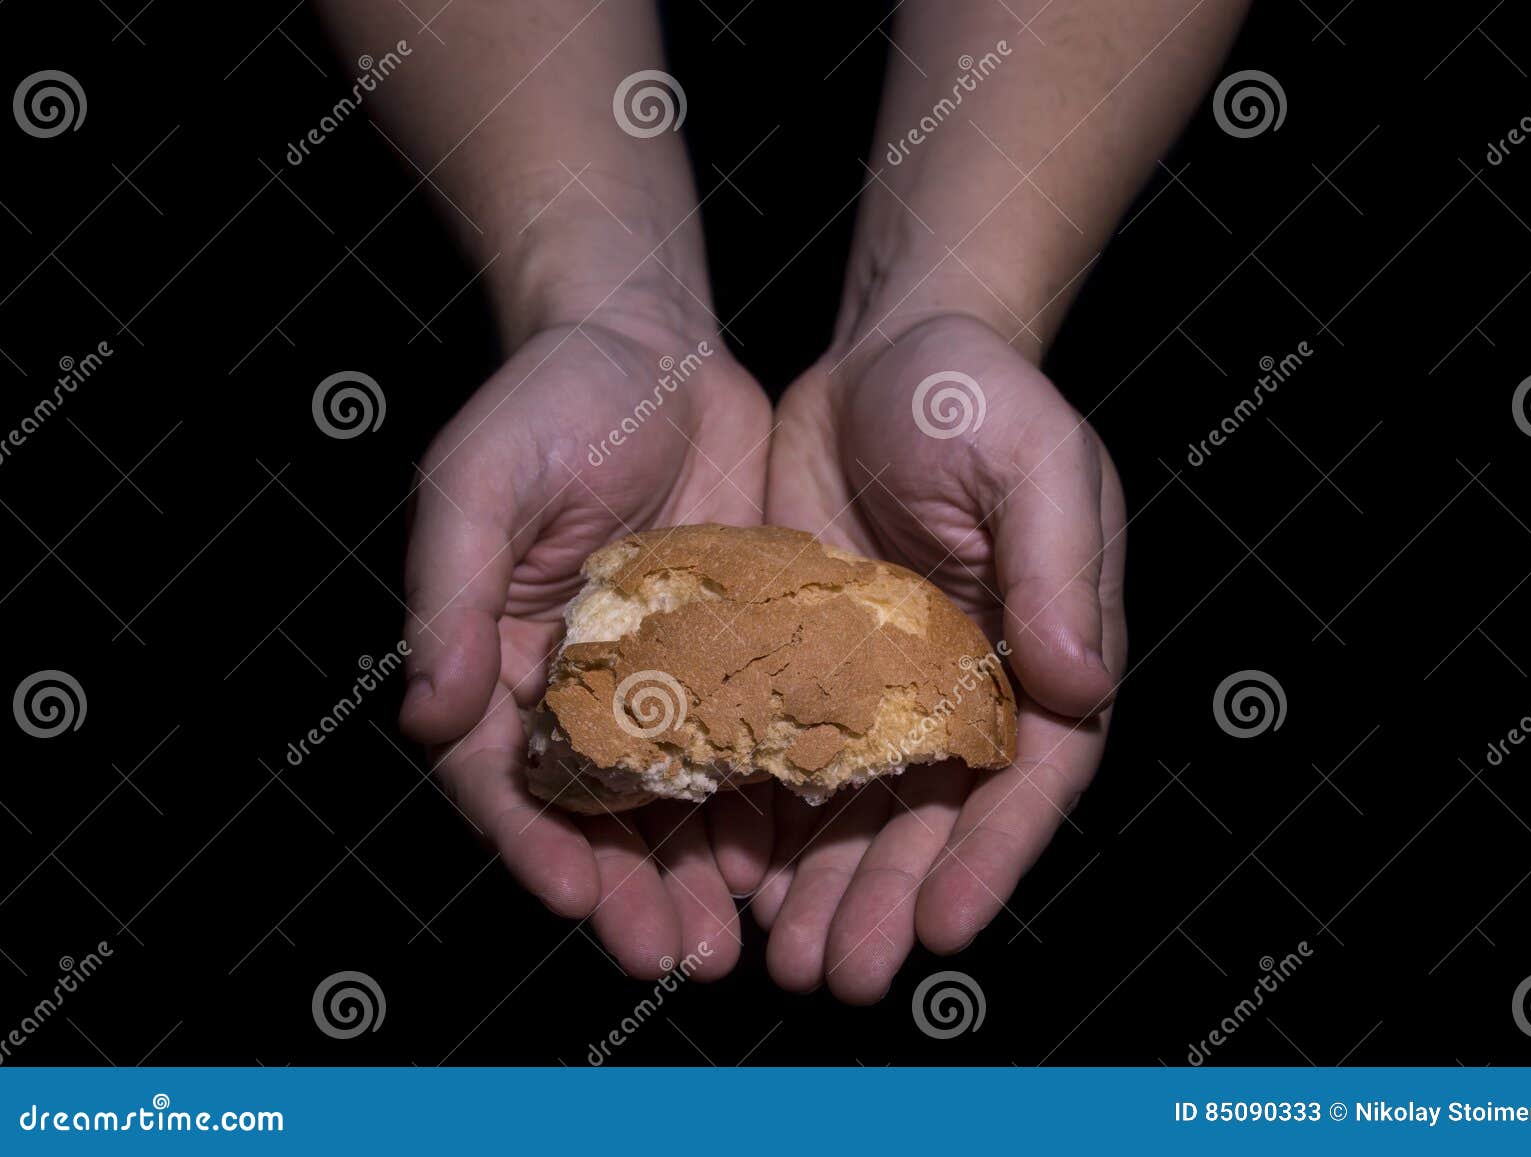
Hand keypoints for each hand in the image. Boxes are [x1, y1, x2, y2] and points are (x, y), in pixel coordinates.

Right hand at [399, 296, 773, 980]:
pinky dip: (764, 804)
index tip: (578, 902)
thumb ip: (448, 597)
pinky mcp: (737, 651)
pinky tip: (790, 856)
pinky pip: (749, 742)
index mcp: (501, 658)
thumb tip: (426, 716)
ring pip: (679, 801)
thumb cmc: (548, 400)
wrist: (653, 346)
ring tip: (733, 941)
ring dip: (699, 874)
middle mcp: (581, 686)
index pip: (506, 778)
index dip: (535, 846)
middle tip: (676, 957)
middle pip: (598, 814)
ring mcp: (665, 676)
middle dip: (631, 891)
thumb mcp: (479, 483)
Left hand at [759, 312, 1127, 1001]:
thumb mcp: (1035, 462)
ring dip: (824, 885)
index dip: (987, 859)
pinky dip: (767, 817)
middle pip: (931, 818)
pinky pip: (789, 753)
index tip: (940, 931)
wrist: (889, 349)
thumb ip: (1058, 570)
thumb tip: (1077, 684)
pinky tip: (735, 874)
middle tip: (837, 975)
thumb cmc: (981, 396)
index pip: (1025, 782)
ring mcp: (882, 679)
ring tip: (783, 957)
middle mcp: (963, 686)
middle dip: (886, 899)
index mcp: (1038, 655)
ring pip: (857, 807)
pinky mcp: (809, 656)